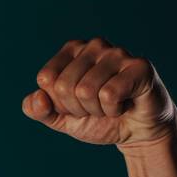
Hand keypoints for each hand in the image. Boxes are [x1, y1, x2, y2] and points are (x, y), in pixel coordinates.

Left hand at [22, 38, 176, 146]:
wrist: (134, 132)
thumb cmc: (96, 119)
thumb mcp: (60, 118)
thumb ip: (39, 110)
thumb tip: (37, 97)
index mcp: (71, 50)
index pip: (46, 78)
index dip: (58, 102)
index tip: (76, 103)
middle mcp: (94, 45)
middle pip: (64, 86)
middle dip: (77, 108)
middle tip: (96, 107)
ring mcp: (118, 53)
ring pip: (86, 90)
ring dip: (96, 110)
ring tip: (110, 106)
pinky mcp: (139, 66)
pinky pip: (109, 95)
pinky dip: (113, 110)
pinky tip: (125, 104)